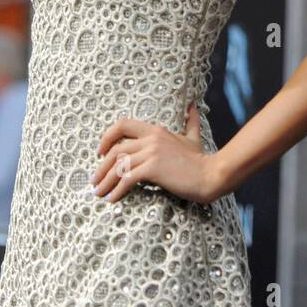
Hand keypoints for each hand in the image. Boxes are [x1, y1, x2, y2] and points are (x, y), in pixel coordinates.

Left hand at [93, 102, 228, 205]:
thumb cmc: (201, 159)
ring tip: (99, 193)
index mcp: (156, 130)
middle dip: (101, 167)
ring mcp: (152, 153)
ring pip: (119, 166)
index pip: (122, 125)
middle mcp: (151, 138)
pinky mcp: (153, 168)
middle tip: (95, 181)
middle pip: (115, 150)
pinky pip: (127, 178)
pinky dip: (117, 190)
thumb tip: (192, 107)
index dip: (107, 137)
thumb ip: (191, 122)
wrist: (211, 174)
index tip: (100, 153)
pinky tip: (113, 199)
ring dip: (105, 181)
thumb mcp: (193, 138)